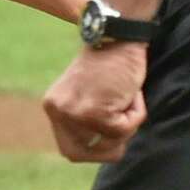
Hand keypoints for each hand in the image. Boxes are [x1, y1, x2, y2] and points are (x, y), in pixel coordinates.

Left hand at [43, 42, 147, 162]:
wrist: (120, 34)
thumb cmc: (112, 63)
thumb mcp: (87, 94)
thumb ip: (84, 121)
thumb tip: (96, 150)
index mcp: (53, 106)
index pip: (70, 151)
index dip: (94, 150)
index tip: (110, 137)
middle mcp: (58, 111)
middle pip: (86, 154)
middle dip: (111, 145)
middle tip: (124, 118)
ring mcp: (75, 114)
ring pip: (110, 144)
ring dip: (128, 125)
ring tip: (127, 96)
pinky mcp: (95, 113)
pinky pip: (125, 130)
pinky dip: (136, 114)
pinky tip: (132, 92)